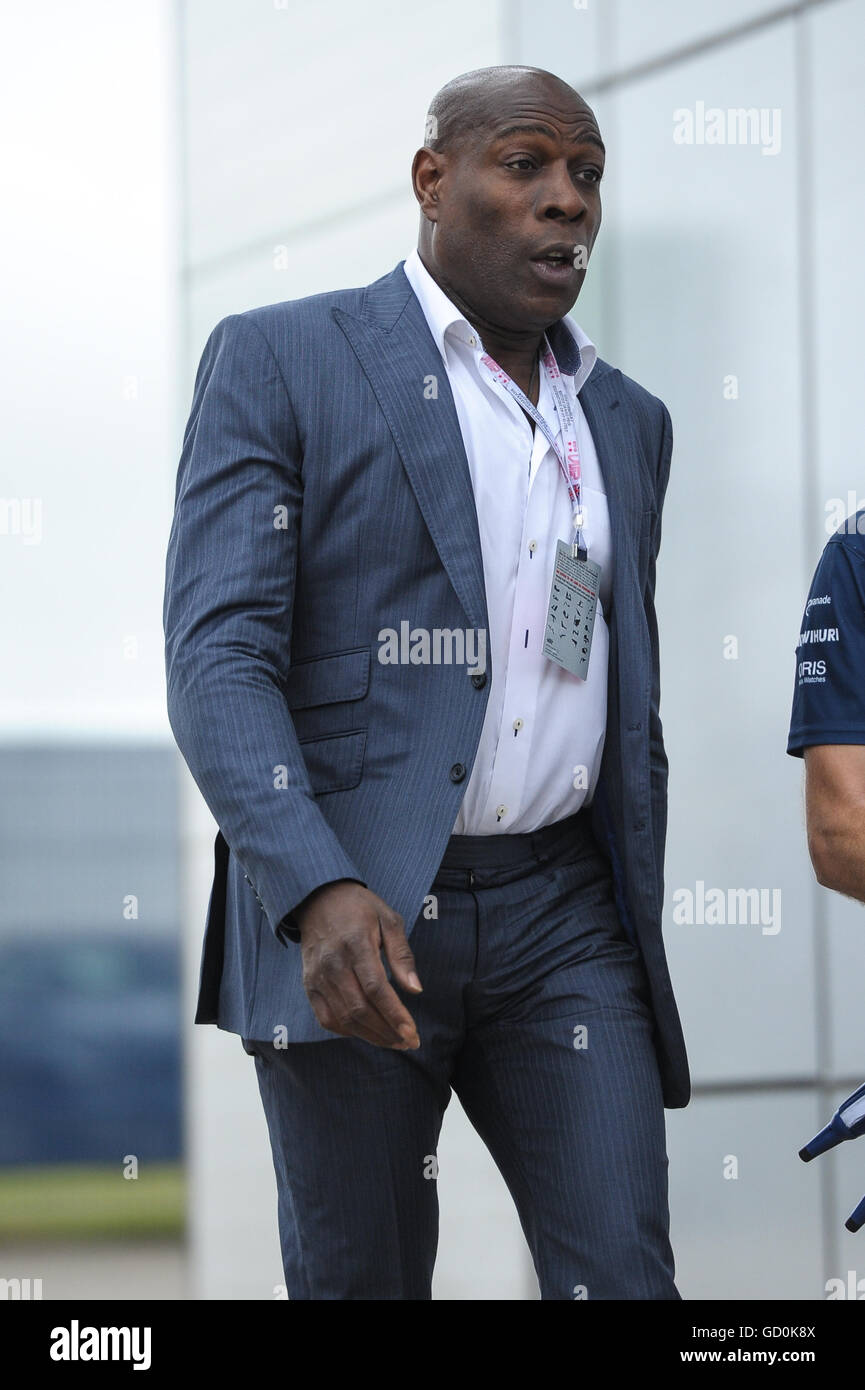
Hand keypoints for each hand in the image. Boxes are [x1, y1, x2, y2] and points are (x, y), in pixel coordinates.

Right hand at [295, 880, 421, 1049]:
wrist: (318, 899)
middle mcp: (333, 964)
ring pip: (344, 1018)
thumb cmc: (360, 909)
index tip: (412, 1033)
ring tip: (394, 1041)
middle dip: (387, 1031)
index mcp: (356, 944)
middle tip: (409, 1041)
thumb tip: (415, 989)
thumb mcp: (389, 919)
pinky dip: (348, 1031)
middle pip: (360, 1009)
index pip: (376, 988)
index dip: (394, 1014)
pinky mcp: (310, 985)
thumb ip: (402, 954)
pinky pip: (327, 1018)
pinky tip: (368, 1033)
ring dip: (371, 1036)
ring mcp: (318, 977)